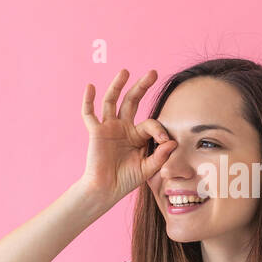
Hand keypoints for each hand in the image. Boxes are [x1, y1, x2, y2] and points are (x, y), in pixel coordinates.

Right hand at [78, 68, 175, 205]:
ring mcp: (109, 127)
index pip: (151, 123)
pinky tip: (90, 86)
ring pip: (112, 101)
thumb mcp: (148, 168)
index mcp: (138, 135)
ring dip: (118, 85)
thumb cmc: (126, 180)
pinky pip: (89, 114)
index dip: (159, 130)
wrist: (106, 190)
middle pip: (132, 101)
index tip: (165, 142)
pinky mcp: (96, 132)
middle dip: (142, 86)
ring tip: (125, 71)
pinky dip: (88, 100)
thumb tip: (173, 141)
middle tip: (153, 72)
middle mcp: (123, 127)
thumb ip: (160, 155)